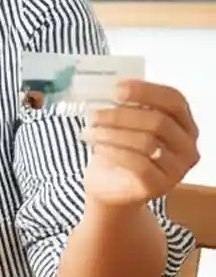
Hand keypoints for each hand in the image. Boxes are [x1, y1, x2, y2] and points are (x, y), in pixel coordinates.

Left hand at [81, 80, 200, 208]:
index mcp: (183, 123)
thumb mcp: (126, 125)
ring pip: (147, 142)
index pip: (174, 100)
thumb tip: (108, 89)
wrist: (109, 187)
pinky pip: (139, 165)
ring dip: (112, 133)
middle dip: (121, 115)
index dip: (146, 91)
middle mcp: (186, 145)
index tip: (117, 89)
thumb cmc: (119, 150)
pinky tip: (98, 148)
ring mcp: (177, 168)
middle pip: (158, 121)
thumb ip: (126, 107)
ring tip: (90, 132)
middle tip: (94, 115)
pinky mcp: (159, 185)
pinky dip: (114, 152)